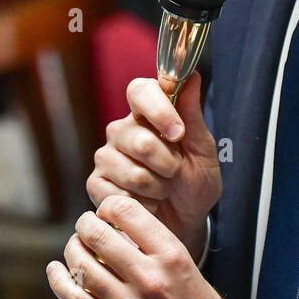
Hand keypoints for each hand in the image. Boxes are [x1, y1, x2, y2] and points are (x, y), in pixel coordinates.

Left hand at [46, 194, 242, 298]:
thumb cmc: (193, 297)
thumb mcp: (181, 258)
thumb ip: (149, 237)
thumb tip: (112, 218)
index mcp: (169, 255)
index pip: (126, 212)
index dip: (109, 205)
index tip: (106, 210)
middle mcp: (148, 279)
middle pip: (97, 235)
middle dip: (85, 223)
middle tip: (86, 223)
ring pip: (81, 265)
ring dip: (72, 249)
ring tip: (77, 245)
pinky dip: (59, 281)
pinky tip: (57, 270)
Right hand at [88, 71, 220, 253]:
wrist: (185, 222)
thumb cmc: (195, 182)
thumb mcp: (202, 150)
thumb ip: (193, 115)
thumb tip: (191, 76)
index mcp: (148, 113)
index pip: (139, 90)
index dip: (158, 109)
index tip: (178, 132)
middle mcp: (122, 130)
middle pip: (139, 140)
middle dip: (168, 163)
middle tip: (176, 172)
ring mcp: (106, 157)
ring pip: (131, 171)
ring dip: (157, 187)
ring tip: (163, 189)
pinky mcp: (96, 184)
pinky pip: (117, 194)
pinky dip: (143, 204)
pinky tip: (148, 203)